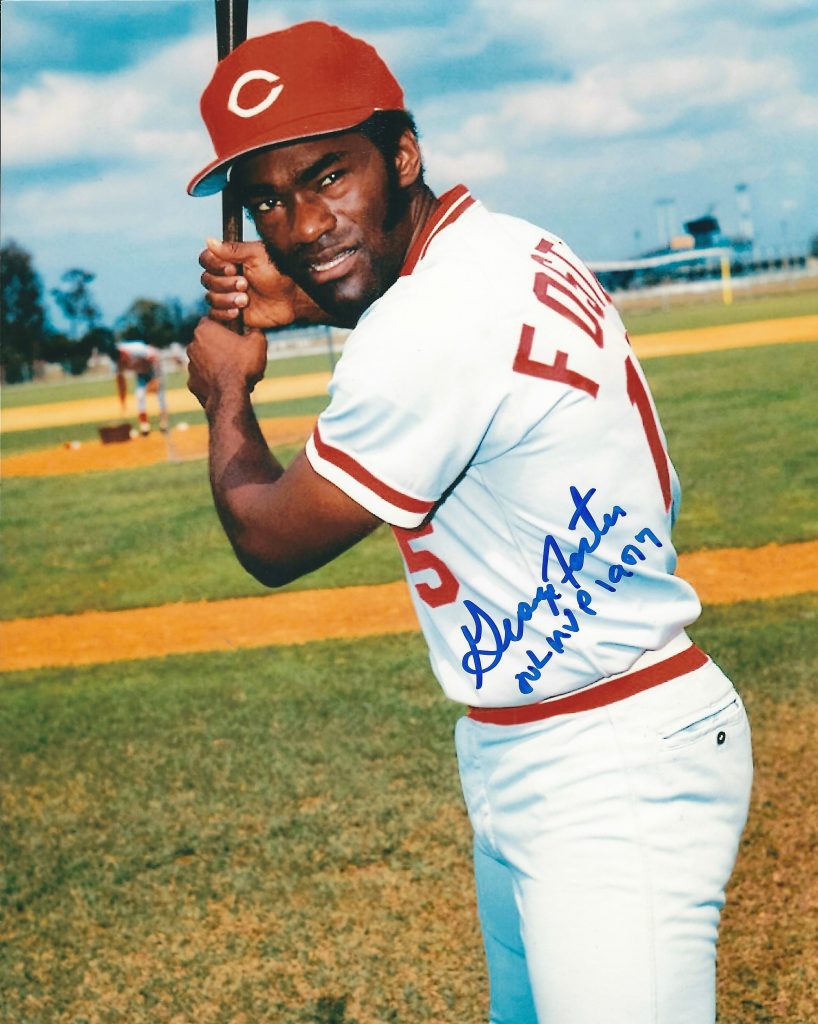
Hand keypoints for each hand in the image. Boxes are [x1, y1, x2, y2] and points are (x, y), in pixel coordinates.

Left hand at [186, 317, 267, 409]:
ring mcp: (190, 366)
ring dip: (218, 364)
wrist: (230, 396)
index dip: (227, 326)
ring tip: (236, 373)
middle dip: (222, 346)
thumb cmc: (242, 365)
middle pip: (209, 341)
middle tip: (239, 355)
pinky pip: (204, 379)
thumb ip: (255, 330)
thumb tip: (254, 330)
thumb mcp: (258, 342)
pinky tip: (227, 385)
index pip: (214, 320)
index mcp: (205, 329)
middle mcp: (192, 345)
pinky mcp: (192, 383)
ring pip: (206, 361)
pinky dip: (214, 381)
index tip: (239, 334)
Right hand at [199, 238, 329, 327]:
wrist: (293, 297)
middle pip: (206, 280)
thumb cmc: (279, 272)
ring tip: (246, 300)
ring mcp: (228, 295)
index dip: (214, 266)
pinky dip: (223, 313)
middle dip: (225, 284)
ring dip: (226, 299)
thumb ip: (232, 249)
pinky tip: (238, 312)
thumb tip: (209, 240)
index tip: (232, 268)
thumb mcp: (257, 255)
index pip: (206, 260)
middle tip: (245, 284)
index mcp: (230, 260)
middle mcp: (226, 277)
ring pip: (210, 298)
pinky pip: (215, 314)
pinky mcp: (233, 312)